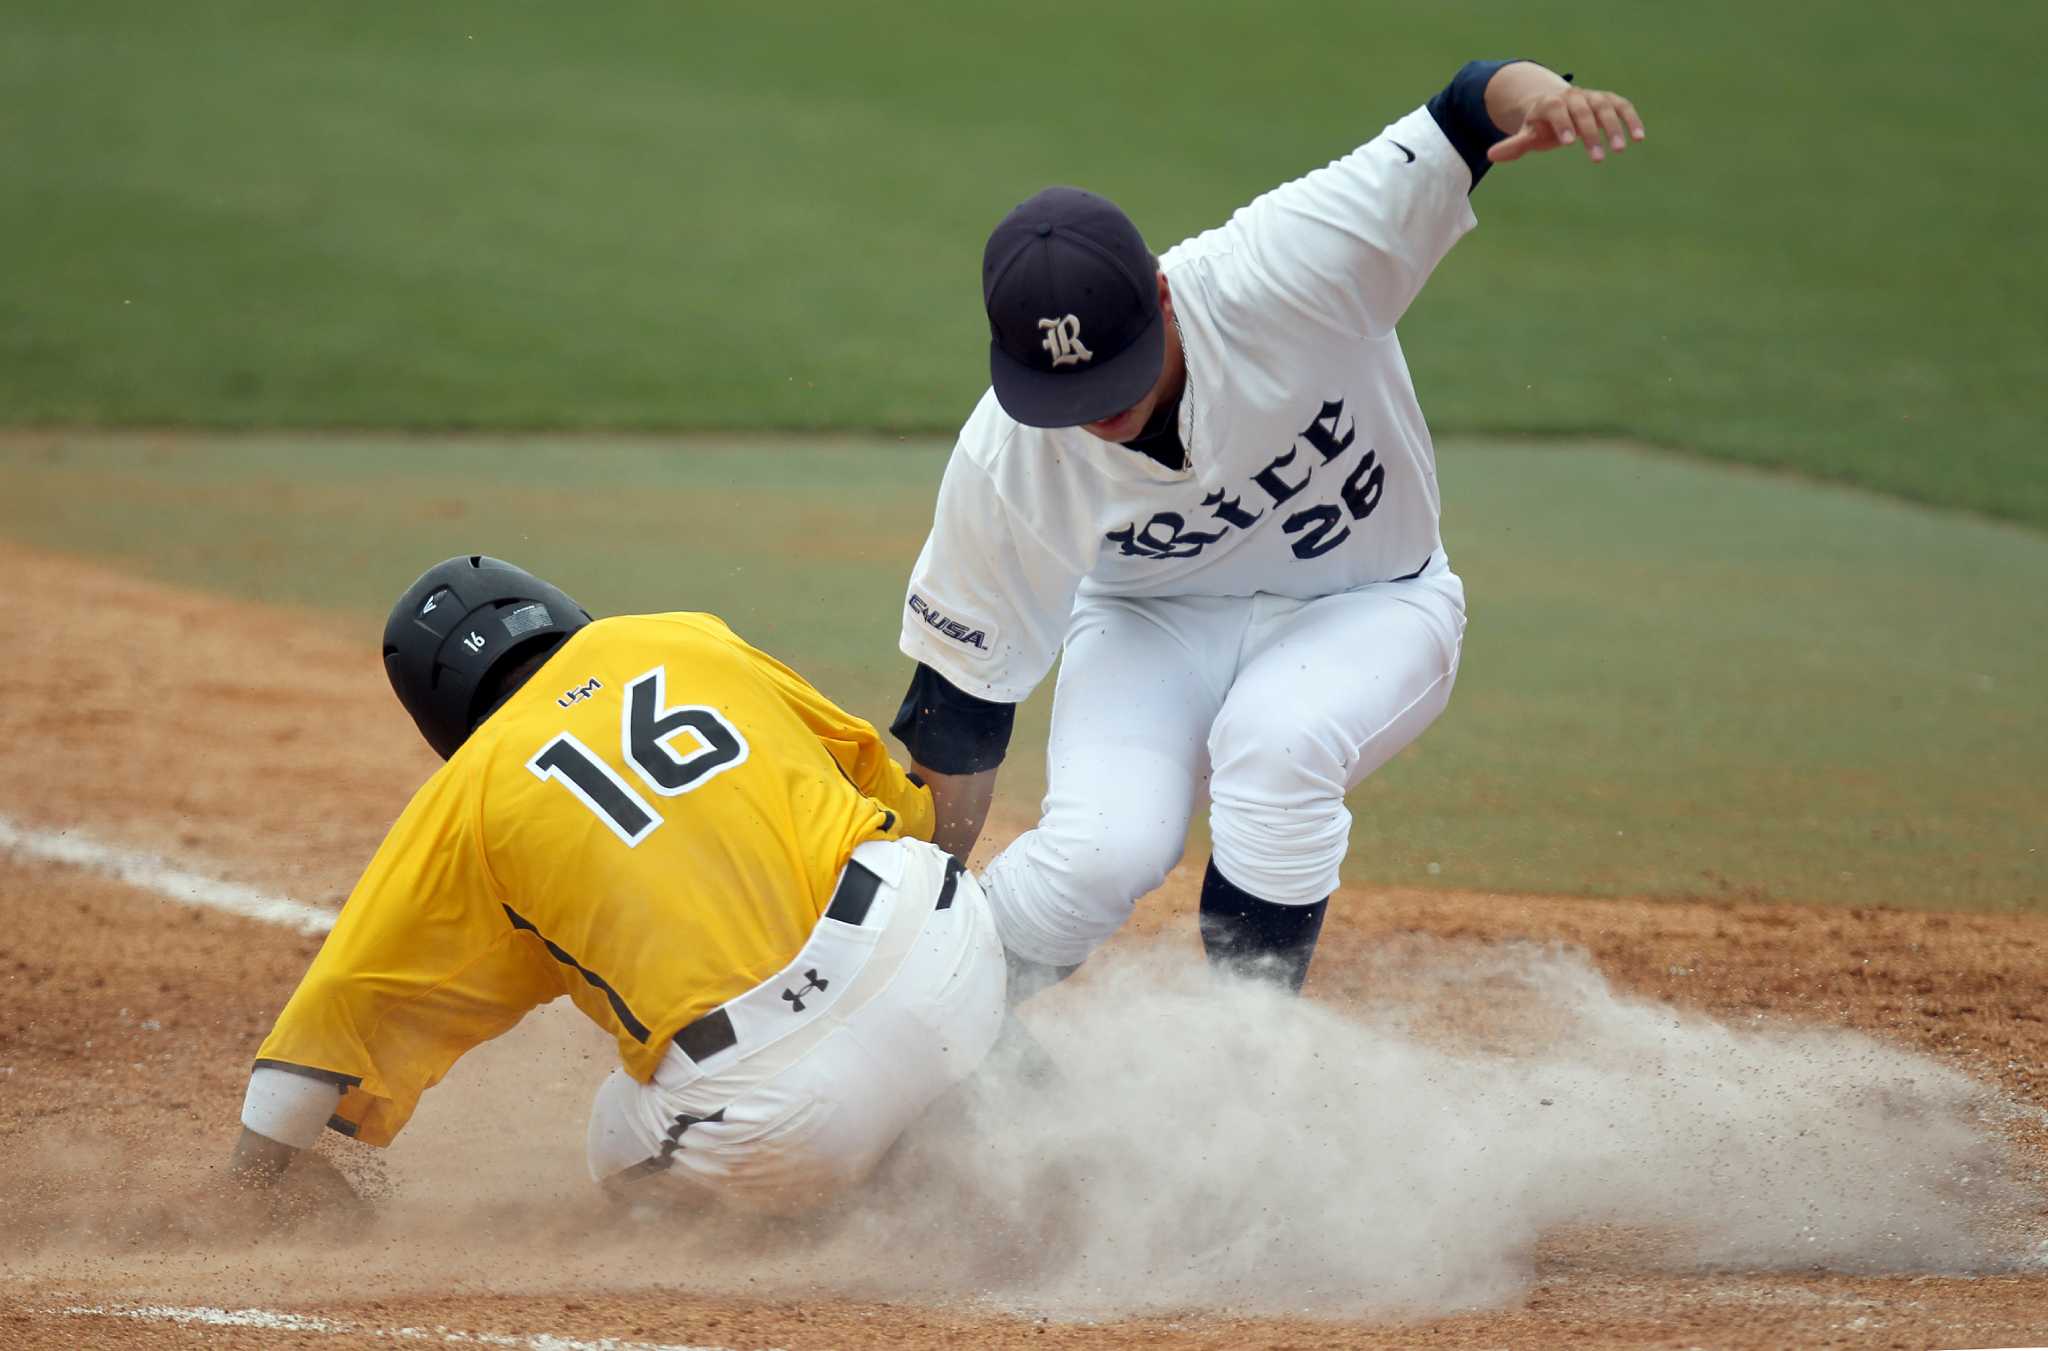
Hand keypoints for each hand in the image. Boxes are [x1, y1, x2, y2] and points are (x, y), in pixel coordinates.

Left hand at [1489, 79, 1645, 164]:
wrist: (1555, 105)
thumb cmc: (1539, 126)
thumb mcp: (1526, 134)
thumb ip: (1514, 145)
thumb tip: (1490, 156)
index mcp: (1549, 103)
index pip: (1556, 110)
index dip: (1562, 123)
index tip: (1568, 143)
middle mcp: (1572, 96)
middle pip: (1584, 110)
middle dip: (1591, 133)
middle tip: (1598, 158)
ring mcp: (1591, 96)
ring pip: (1605, 107)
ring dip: (1614, 127)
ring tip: (1621, 149)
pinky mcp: (1608, 100)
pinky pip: (1621, 106)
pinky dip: (1631, 118)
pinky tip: (1639, 137)